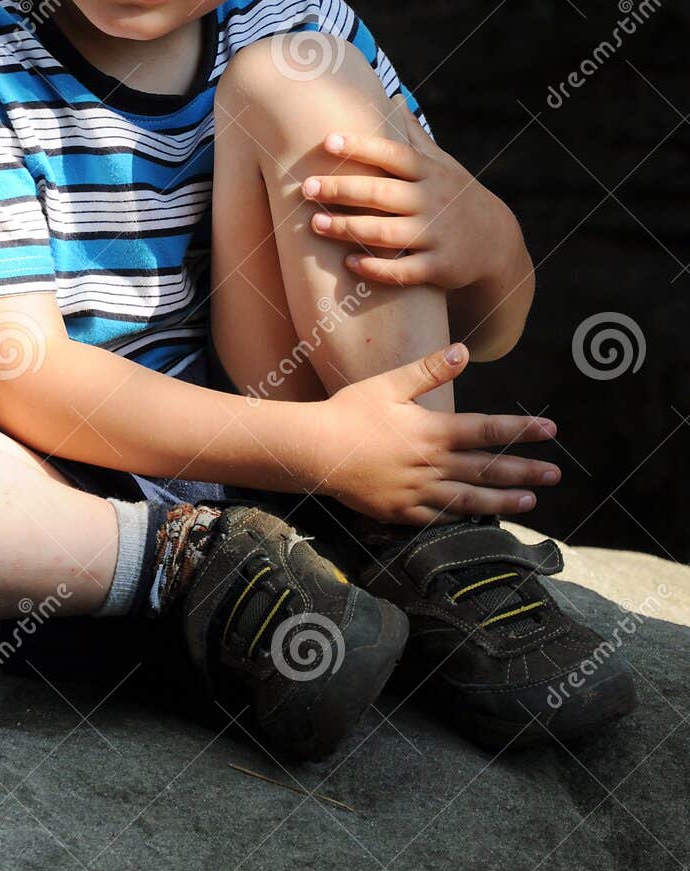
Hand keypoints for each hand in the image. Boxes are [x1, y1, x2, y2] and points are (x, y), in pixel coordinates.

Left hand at [300, 100, 511, 290]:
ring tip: (315, 224)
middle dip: (342, 190)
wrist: (496, 242)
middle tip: (306, 188)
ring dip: (349, 229)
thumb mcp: (442, 164)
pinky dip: (377, 268)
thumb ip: (414, 136)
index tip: (327, 141)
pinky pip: (403, 270)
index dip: (361, 147)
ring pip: (387, 232)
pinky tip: (350, 262)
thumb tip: (392, 98)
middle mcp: (433, 200)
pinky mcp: (439, 268)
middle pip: (382, 193)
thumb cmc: (454, 195)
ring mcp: (437, 235)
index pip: (393, 154)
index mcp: (430, 172)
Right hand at [305, 343, 560, 527]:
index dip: (522, 431)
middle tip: (556, 474)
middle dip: (525, 471)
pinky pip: (440, 518)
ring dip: (504, 501)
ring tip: (531, 502)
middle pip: (488, 469)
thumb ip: (428, 370)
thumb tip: (463, 352)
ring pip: (471, 499)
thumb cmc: (349, 412)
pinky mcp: (401, 512)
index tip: (551, 430)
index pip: (488, 430)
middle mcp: (432, 465)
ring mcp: (418, 492)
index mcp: (433, 431)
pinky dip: (465, 517)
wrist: (314, 451)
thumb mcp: (388, 384)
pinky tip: (480, 517)